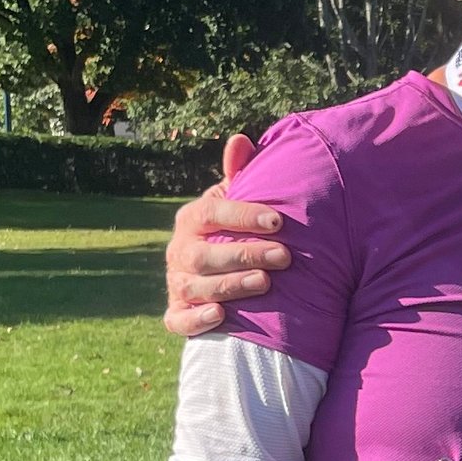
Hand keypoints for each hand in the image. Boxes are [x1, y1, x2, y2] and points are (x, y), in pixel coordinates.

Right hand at [163, 133, 291, 337]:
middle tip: (284, 257)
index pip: (213, 213)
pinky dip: (196, 320)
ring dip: (229, 285)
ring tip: (264, 283)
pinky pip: (178, 320)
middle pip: (205, 254)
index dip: (243, 215)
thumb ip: (239, 175)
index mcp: (193, 219)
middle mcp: (180, 251)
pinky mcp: (177, 312)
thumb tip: (240, 139)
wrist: (214, 271)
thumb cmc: (232, 231)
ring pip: (195, 287)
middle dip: (245, 254)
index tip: (278, 221)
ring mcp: (177, 283)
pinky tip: (220, 316)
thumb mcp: (235, 202)